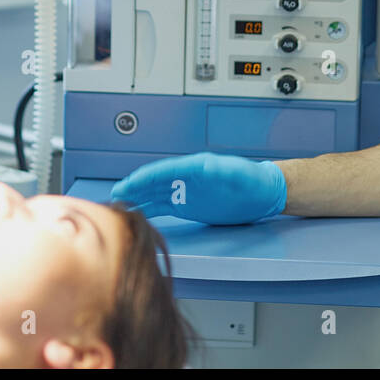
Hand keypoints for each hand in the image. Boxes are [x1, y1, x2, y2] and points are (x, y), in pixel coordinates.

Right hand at [110, 152, 286, 224]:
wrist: (262, 194)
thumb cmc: (254, 181)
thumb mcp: (241, 175)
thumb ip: (225, 171)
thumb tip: (207, 167)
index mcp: (196, 167)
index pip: (166, 171)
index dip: (146, 177)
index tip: (131, 183)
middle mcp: (186, 177)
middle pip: (155, 181)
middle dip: (135, 187)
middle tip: (116, 195)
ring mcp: (185, 191)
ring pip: (155, 193)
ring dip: (137, 197)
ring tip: (119, 203)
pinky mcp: (187, 204)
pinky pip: (163, 205)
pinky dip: (148, 208)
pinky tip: (136, 212)